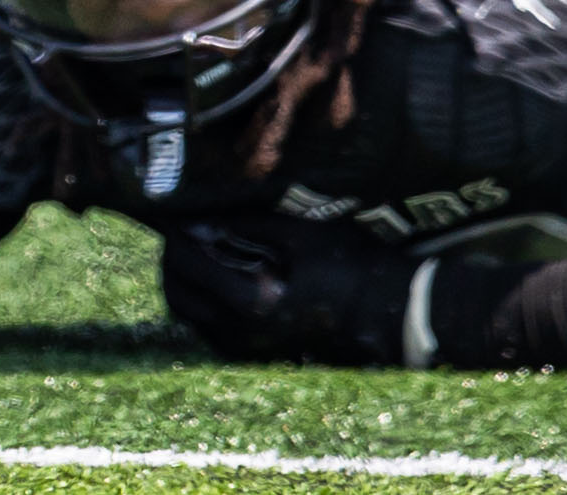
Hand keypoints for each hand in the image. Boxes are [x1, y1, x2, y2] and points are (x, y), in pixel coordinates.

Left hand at [157, 214, 428, 367]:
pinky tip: (222, 278)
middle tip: (182, 230)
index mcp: (250, 304)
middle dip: (172, 260)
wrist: (394, 315)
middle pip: (178, 296)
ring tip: (201, 249)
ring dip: (186, 283)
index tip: (174, 210)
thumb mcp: (300, 235)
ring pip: (193, 319)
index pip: (187, 265)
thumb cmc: (352, 268)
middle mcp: (242, 336)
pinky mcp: (263, 357)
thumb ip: (246, 226)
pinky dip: (206, 305)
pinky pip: (214, 333)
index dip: (175, 233)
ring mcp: (251, 352)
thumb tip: (201, 218)